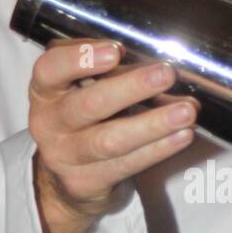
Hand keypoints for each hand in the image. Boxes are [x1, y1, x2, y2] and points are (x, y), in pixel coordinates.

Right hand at [28, 38, 197, 232]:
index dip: (81, 59)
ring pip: (110, 140)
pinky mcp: (85, 182)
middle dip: (131, 88)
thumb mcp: (82, 88)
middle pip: (88, 105)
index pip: (50, 69)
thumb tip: (159, 64)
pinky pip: (126, 164)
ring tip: (186, 111)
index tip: (116, 50)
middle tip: (166, 74)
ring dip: (153, 123)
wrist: (65, 175)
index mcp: (45, 89)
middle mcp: (48, 122)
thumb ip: (110, 72)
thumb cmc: (81, 118)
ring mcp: (64, 156)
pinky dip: (158, 148)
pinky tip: (181, 135)